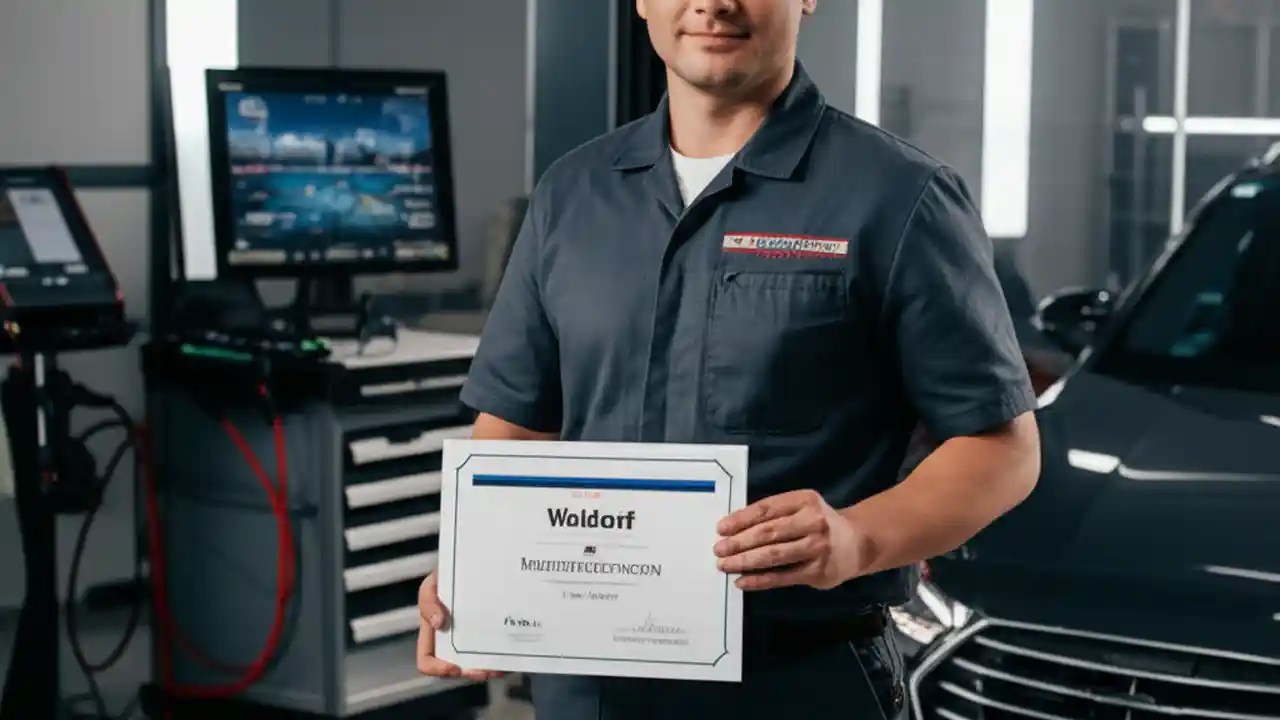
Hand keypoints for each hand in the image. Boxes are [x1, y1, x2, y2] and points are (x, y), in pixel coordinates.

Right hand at [416, 572, 503, 680]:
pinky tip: (511, 653)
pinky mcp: (490, 634)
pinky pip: (496, 651)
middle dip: (472, 672)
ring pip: (479, 663)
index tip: (455, 667)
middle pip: (458, 668)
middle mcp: (451, 641)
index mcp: (433, 635)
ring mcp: (472, 639)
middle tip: (486, 670)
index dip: (438, 669)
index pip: (427, 661)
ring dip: (489, 668)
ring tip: (500, 666)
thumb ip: (428, 601)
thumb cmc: (446, 576)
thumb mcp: (432, 584)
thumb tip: (439, 623)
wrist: (472, 565)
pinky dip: (503, 656)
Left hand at [713, 490, 865, 590]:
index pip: (766, 508)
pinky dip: (759, 580)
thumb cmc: (819, 523)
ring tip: (725, 565)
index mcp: (804, 500)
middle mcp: (813, 522)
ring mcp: (817, 547)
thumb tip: (733, 527)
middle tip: (718, 549)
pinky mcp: (818, 571)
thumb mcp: (802, 508)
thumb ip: (775, 514)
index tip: (721, 528)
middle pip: (768, 532)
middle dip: (739, 542)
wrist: (857, 543)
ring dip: (745, 561)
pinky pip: (782, 577)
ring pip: (774, 555)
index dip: (741, 519)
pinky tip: (742, 581)